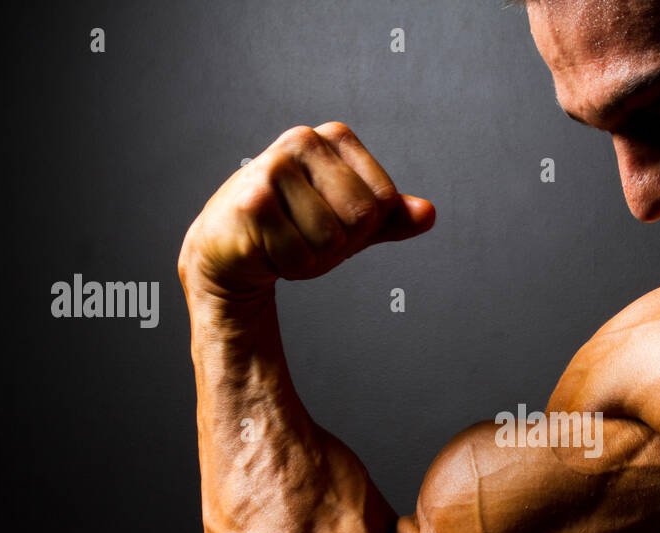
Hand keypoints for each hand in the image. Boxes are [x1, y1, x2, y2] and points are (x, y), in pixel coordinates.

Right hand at [178, 122, 435, 301]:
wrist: (230, 250)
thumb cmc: (295, 230)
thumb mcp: (350, 222)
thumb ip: (390, 218)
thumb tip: (429, 214)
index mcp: (335, 136)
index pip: (385, 200)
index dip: (365, 228)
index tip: (330, 220)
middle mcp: (304, 139)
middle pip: (361, 217)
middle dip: (339, 244)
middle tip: (305, 236)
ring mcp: (274, 166)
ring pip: (331, 239)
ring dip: (313, 259)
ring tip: (285, 242)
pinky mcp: (252, 202)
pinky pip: (301, 256)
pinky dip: (290, 268)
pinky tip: (267, 251)